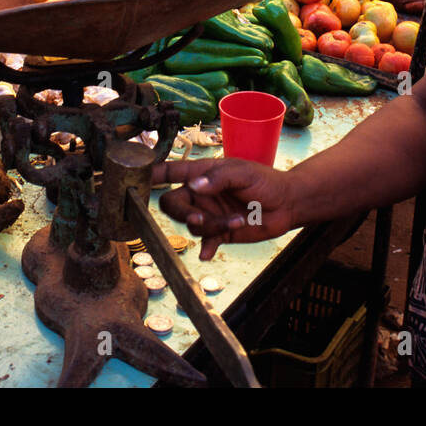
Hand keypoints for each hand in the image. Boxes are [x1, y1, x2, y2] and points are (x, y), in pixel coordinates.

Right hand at [153, 157, 297, 259]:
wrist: (288, 204)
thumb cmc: (266, 180)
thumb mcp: (243, 173)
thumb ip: (219, 178)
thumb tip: (195, 186)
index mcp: (204, 174)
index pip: (171, 172)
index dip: (152, 175)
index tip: (137, 179)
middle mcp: (202, 194)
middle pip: (173, 204)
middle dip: (184, 213)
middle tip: (199, 218)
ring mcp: (210, 214)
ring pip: (191, 225)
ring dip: (210, 226)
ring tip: (237, 220)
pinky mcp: (220, 232)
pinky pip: (205, 242)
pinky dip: (206, 247)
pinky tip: (209, 253)